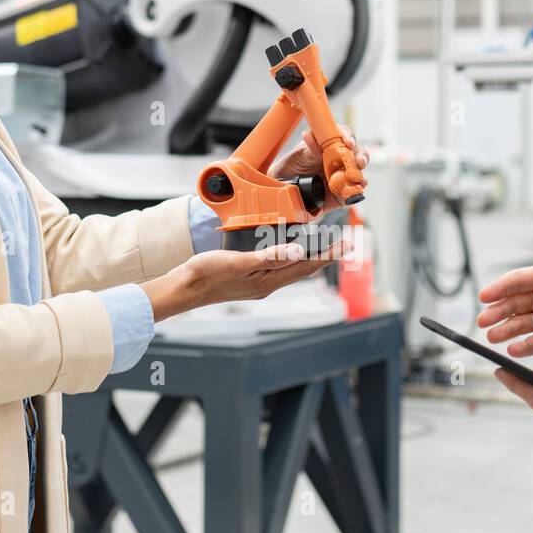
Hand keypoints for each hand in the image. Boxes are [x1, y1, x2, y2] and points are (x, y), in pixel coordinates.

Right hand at [141, 240, 348, 321]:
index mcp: (268, 281)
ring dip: (310, 257)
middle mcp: (268, 284)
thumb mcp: (239, 262)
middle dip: (325, 255)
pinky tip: (289, 252)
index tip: (347, 244)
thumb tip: (298, 251)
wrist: (185, 289)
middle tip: (345, 243)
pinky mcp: (249, 278)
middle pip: (304, 268)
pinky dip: (290, 258)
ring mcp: (259, 283)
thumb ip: (269, 257)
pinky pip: (278, 267)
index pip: (306, 266)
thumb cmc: (208, 274)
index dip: (328, 254)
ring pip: (292, 269)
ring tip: (325, 246)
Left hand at [268, 125, 369, 211]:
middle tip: (359, 161)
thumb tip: (309, 135)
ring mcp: (343, 174)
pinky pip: (355, 190)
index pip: (344, 135)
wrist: (286, 189)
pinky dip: (358, 189)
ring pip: (359, 171)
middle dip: (361, 156)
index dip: (348, 136)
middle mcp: (339, 157)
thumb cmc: (292, 167)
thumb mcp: (298, 155)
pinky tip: (357, 188)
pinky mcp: (343, 191)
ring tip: (358, 177)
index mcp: (329, 144)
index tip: (348, 142)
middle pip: (357, 152)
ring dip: (361, 173)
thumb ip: (308, 147)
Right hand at [478, 221, 532, 357]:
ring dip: (504, 330)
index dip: (501, 287)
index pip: (518, 281)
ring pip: (518, 324)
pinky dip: (522, 347)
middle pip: (512, 304)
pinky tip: (511, 350)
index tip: (485, 295)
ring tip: (491, 337)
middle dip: (496, 311)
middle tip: (483, 320)